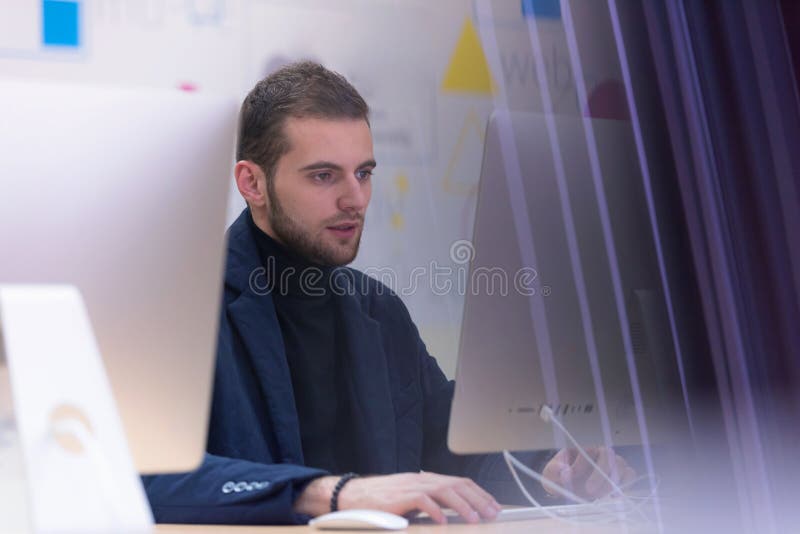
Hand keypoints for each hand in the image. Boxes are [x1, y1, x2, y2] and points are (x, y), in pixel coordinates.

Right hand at [295, 472, 500, 523]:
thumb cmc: (380, 500)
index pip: (459, 482)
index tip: (493, 506)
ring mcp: (410, 486)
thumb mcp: (410, 498)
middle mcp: (421, 479)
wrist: (352, 494)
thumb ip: (429, 502)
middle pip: (456, 484)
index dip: (479, 493)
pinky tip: (443, 521)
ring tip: (475, 518)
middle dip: (478, 499)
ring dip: (462, 505)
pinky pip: (421, 501)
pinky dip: (435, 510)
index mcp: (426, 480)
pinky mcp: (398, 497)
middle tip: (493, 513)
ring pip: (443, 490)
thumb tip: (452, 513)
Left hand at [541, 447, 635, 499]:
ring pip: (621, 466)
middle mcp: (601, 454)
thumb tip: (564, 472)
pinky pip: (630, 476)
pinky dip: (625, 485)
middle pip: (608, 457)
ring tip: (598, 495)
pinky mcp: (621, 476)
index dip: (579, 466)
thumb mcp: (551, 472)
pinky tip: (613, 496)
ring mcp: (613, 464)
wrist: (568, 486)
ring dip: (611, 482)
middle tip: (589, 490)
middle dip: (599, 475)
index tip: (568, 477)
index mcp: (584, 450)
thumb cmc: (561, 475)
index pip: (587, 452)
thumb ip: (555, 470)